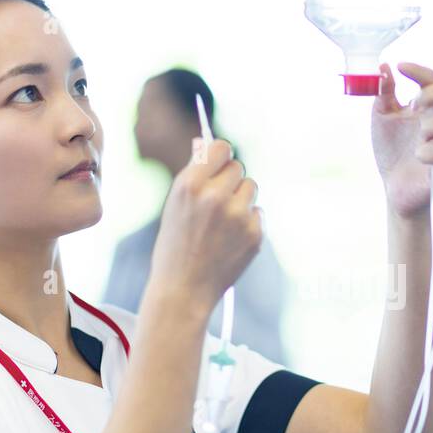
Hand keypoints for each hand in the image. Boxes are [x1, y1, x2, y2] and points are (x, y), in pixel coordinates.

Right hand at [148, 137, 261, 314]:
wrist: (184, 290)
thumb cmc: (175, 244)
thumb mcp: (174, 204)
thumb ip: (194, 173)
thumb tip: (205, 142)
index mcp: (191, 184)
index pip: (222, 148)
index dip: (220, 156)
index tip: (218, 165)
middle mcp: (216, 196)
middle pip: (238, 167)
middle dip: (229, 180)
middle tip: (216, 201)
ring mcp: (238, 216)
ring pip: (251, 187)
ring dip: (241, 198)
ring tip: (222, 221)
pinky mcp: (254, 234)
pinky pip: (258, 213)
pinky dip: (247, 222)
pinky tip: (230, 239)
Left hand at [371, 62, 432, 217]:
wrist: (394, 190)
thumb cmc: (393, 153)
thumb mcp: (383, 120)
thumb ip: (385, 94)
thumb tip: (383, 67)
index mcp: (432, 108)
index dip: (421, 71)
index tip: (401, 68)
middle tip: (417, 103)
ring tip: (419, 137)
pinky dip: (431, 151)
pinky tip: (419, 155)